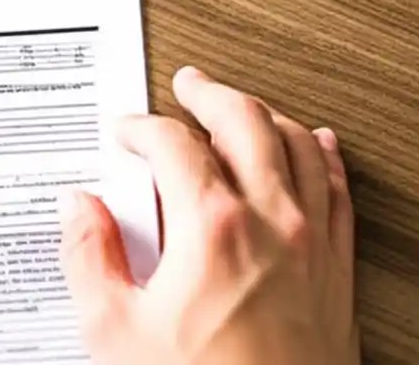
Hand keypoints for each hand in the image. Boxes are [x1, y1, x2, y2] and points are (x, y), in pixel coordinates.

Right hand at [59, 66, 357, 364]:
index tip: (124, 131)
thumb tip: (80, 211)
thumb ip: (90, 259)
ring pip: (298, 143)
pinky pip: (339, 188)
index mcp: (212, 227)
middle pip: (245, 121)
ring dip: (265, 114)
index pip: (173, 143)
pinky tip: (318, 145)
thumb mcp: (116, 334)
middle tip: (189, 85)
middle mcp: (271, 221)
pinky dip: (324, 155)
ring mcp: (312, 241)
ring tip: (242, 107)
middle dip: (210, 94)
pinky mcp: (337, 269)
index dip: (141, 126)